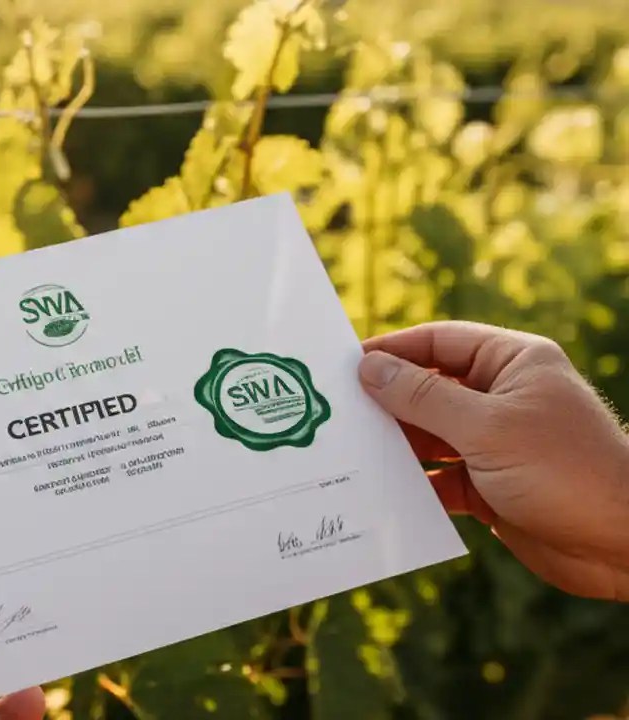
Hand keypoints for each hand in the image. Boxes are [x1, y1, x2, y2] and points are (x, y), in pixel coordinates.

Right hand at [358, 321, 628, 600]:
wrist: (624, 545)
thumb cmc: (566, 472)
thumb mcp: (486, 427)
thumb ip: (423, 397)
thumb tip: (369, 367)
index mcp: (513, 364)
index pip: (439, 342)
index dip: (392, 351)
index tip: (343, 365)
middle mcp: (503, 398)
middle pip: (429, 388)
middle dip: (386, 402)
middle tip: (336, 413)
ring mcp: (496, 444)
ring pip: (429, 436)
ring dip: (396, 446)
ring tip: (350, 453)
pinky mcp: (491, 487)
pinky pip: (439, 479)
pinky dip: (414, 486)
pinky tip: (382, 493)